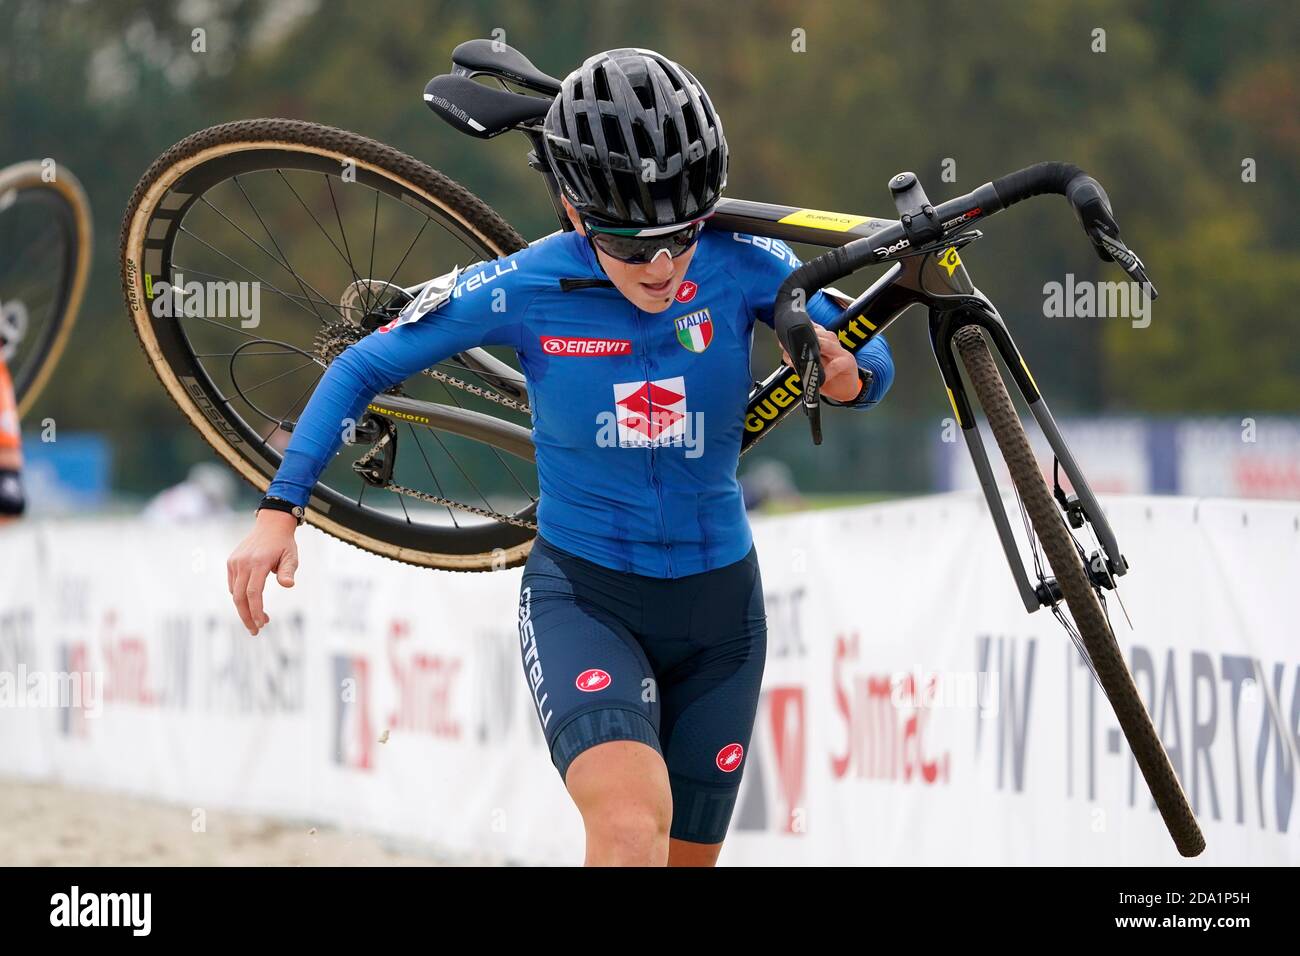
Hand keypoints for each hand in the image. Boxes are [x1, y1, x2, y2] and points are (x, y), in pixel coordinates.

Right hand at [227, 509, 299, 635]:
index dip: (256, 611)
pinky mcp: (231, 562)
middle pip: (240, 597)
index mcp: (258, 562)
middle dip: (247, 616)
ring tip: (259, 619)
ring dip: (245, 609)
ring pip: (234, 593)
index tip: (261, 624)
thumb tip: (288, 585)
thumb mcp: (292, 556)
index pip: (253, 593)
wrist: (271, 525)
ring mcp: (235, 562)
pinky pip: (232, 585)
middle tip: (255, 631)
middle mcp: (243, 563)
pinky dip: (240, 597)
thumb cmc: (284, 544)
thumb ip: (289, 571)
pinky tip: (251, 602)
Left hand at [779, 322, 862, 402]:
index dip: (798, 332)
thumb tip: (787, 354)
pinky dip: (827, 372)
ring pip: (827, 344)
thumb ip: (801, 359)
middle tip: (789, 349)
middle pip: (819, 334)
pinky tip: (821, 378)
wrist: (846, 389)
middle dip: (803, 340)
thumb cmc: (829, 377)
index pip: (811, 330)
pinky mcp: (848, 363)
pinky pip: (836, 365)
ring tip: (804, 360)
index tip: (784, 337)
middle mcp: (832, 343)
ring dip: (814, 351)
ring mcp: (841, 352)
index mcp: (824, 341)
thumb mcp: (813, 367)